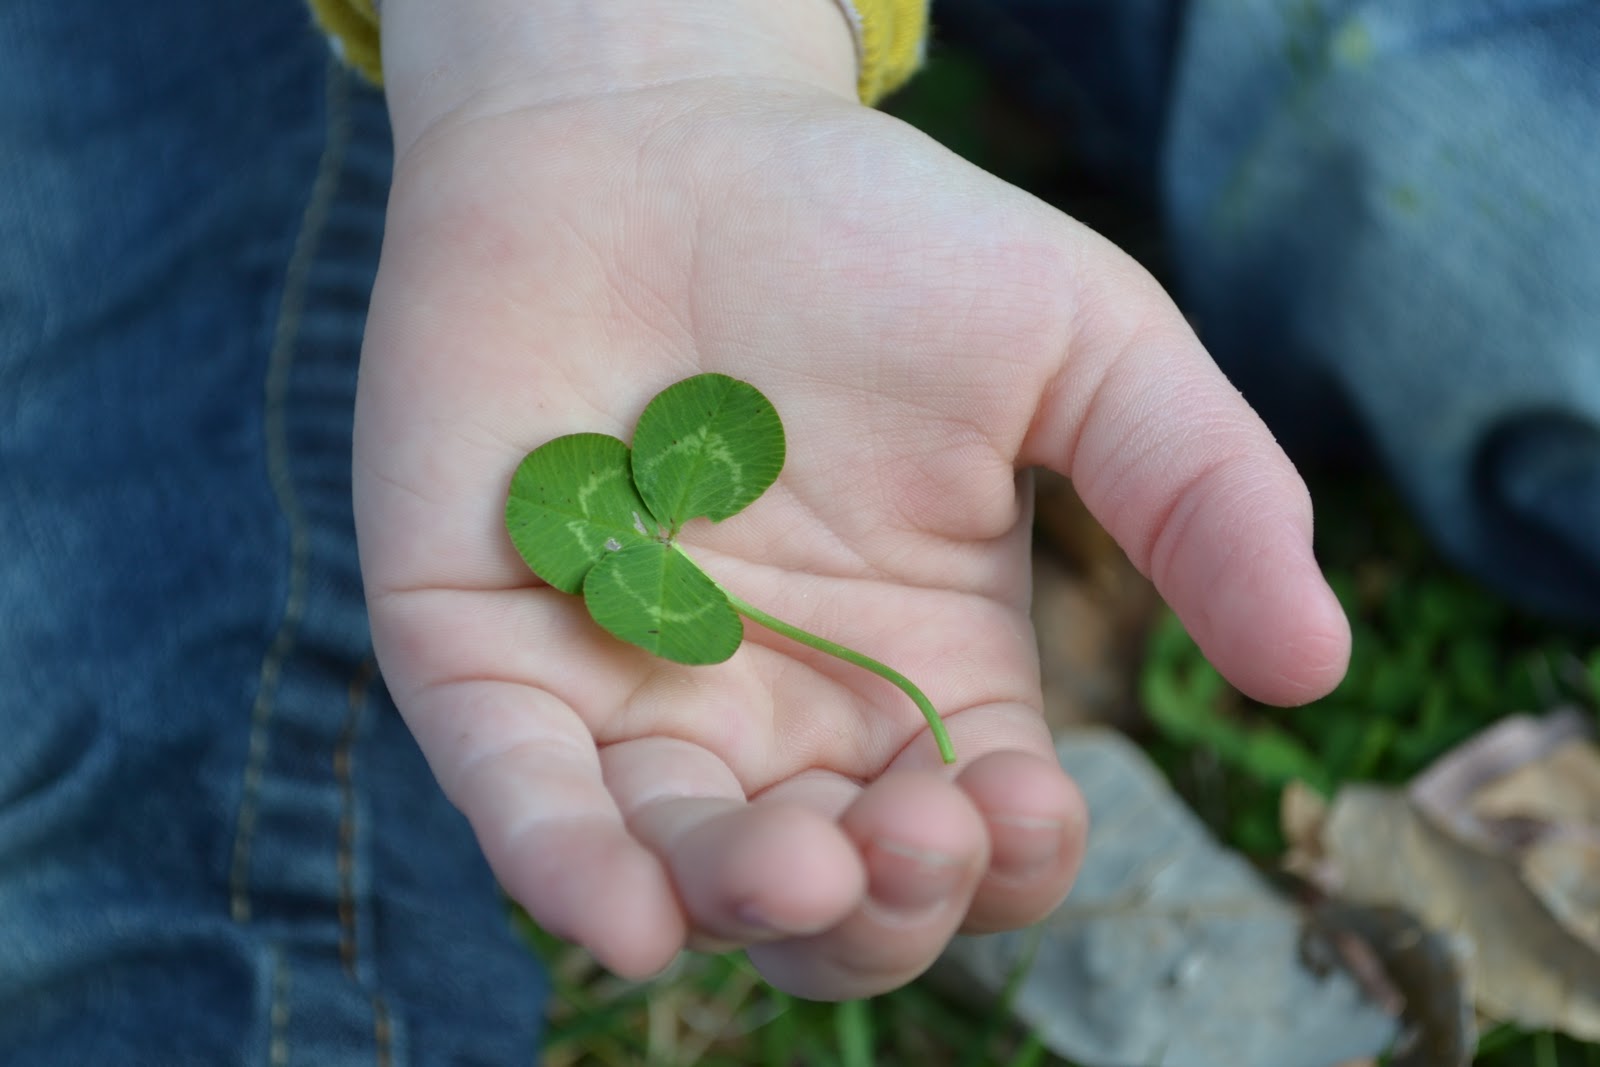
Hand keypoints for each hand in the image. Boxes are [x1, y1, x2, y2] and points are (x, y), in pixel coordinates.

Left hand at [354, 0, 1349, 999]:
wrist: (650, 131)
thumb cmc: (869, 231)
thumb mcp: (1081, 343)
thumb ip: (1197, 493)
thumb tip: (1314, 667)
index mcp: (921, 666)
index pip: (974, 834)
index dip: (1005, 858)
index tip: (1015, 798)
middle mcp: (777, 708)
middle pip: (834, 899)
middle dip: (880, 910)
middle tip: (907, 834)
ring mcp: (625, 689)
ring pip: (680, 873)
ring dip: (743, 907)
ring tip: (800, 866)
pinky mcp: (484, 650)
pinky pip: (520, 796)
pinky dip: (563, 867)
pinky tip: (620, 913)